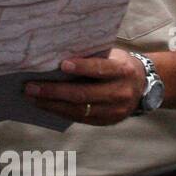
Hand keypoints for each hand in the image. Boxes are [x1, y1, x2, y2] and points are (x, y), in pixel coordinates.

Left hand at [21, 48, 145, 125]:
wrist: (145, 86)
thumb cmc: (118, 64)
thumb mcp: (113, 55)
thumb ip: (92, 56)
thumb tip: (56, 53)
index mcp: (123, 71)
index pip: (101, 69)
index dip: (82, 67)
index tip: (62, 64)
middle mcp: (120, 92)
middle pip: (84, 94)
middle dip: (54, 91)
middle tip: (30, 87)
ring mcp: (115, 110)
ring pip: (79, 110)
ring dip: (52, 104)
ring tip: (31, 97)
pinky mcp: (107, 121)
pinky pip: (80, 118)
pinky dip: (60, 112)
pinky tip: (44, 105)